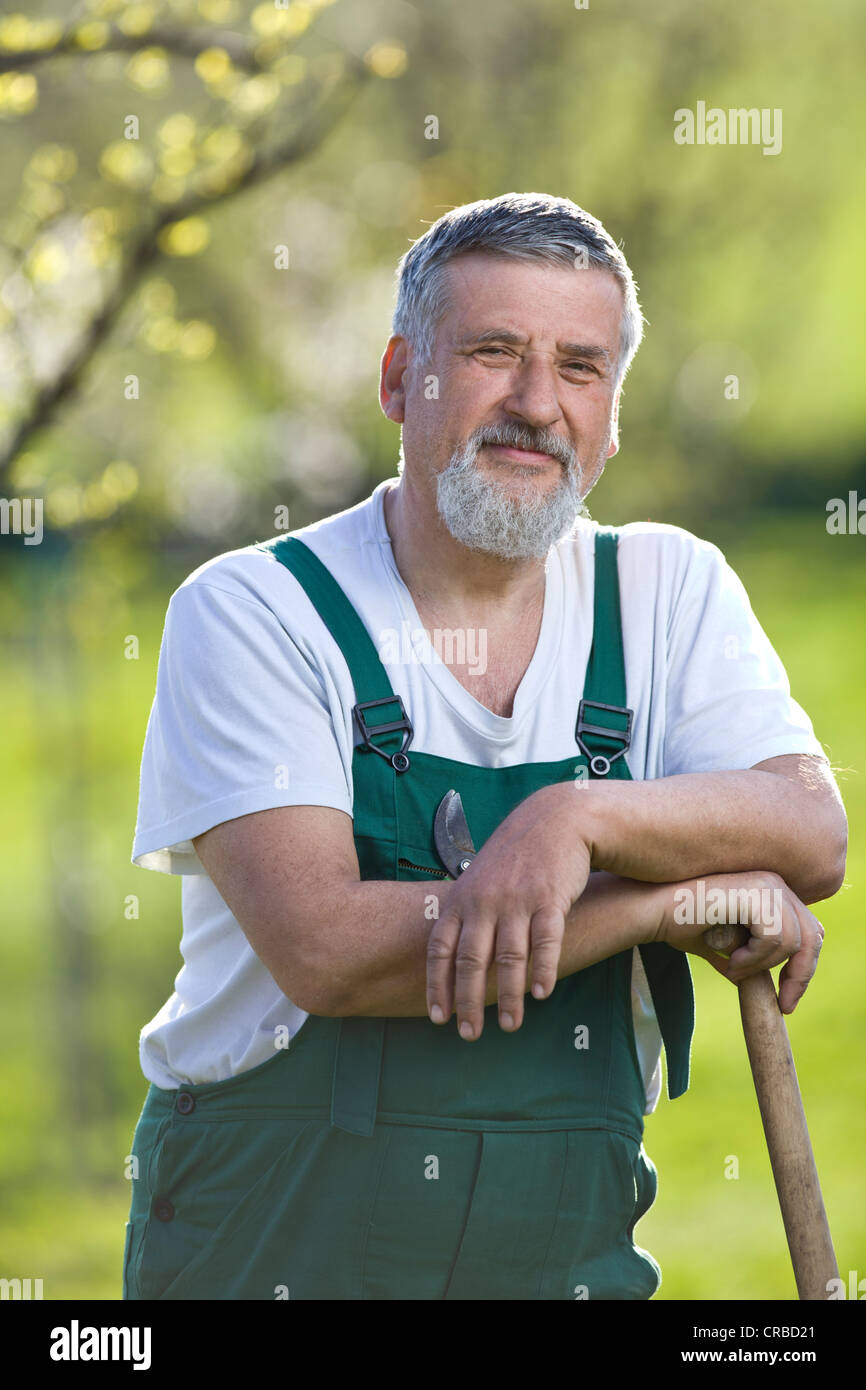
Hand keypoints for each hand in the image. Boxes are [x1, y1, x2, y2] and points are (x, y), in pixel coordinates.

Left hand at [426, 783, 591, 1039]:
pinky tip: (541, 994)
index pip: (440, 949)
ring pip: (508, 957)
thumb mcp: (478, 880)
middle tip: (470, 1034)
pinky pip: (545, 941)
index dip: (437, 985)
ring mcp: (516, 900)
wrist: (554, 820)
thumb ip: (464, 914)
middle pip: (470, 960)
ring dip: (508, 996)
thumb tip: (449, 957)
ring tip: (509, 1026)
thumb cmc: (513, 857)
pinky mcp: (549, 898)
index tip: (438, 1018)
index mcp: (461, 899)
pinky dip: (542, 970)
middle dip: (467, 1001)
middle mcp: (484, 901)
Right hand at [650, 870, 824, 1013]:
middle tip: (785, 1006)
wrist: (650, 910)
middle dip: (800, 975)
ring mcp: (767, 883)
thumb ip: (748, 956)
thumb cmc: (678, 924)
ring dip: (763, 966)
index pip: (810, 930)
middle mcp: (774, 881)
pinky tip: (730, 959)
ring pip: (793, 942)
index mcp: (770, 890)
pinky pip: (773, 938)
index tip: (787, 1001)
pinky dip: (754, 958)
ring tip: (733, 968)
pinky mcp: (755, 891)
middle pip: (812, 935)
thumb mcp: (723, 945)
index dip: (804, 967)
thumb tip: (764, 985)